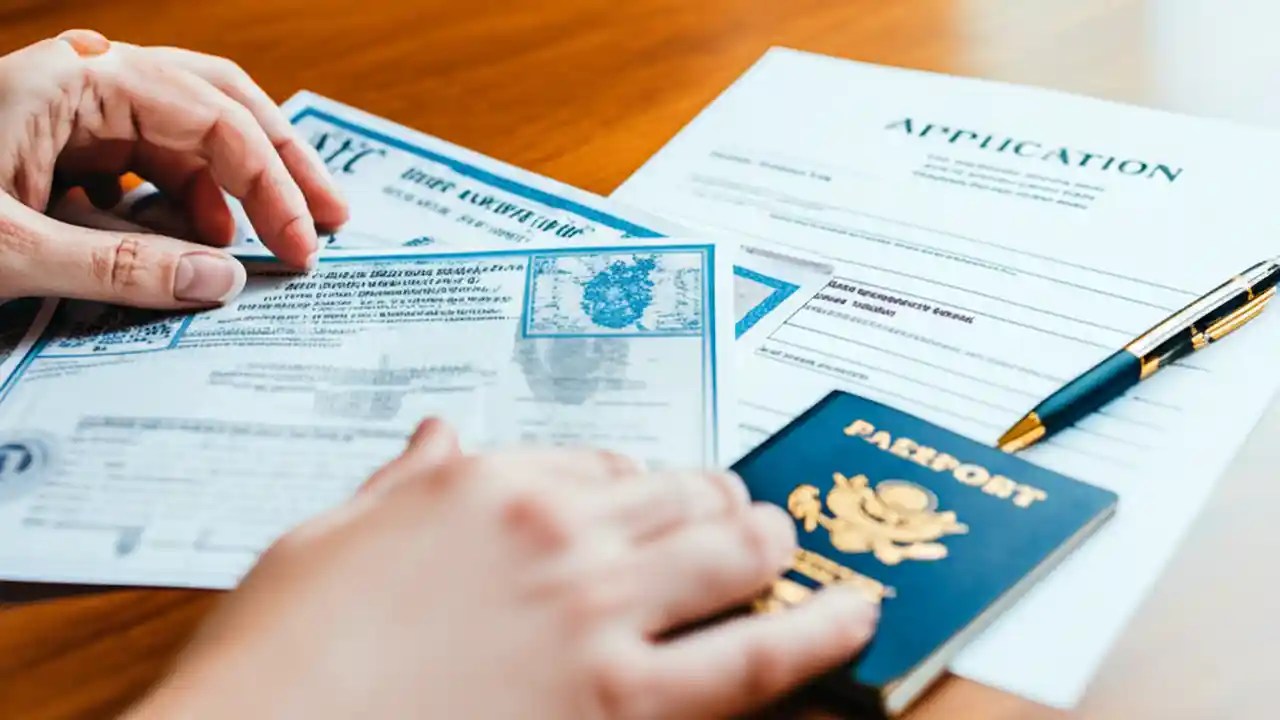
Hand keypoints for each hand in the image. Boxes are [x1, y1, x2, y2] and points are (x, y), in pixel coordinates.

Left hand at [0, 29, 346, 308]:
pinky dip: (176, 205)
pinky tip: (186, 242)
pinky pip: (142, 164)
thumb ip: (118, 267)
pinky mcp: (58, 146)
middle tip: (327, 218)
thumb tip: (222, 281)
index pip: (215, 118)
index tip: (303, 244)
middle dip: (277, 165)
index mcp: (77, 80)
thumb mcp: (11, 248)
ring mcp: (71, 111)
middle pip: (216, 105)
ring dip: (225, 192)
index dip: (272, 184)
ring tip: (253, 245)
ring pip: (182, 136)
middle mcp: (83, 81)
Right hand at [129, 421, 877, 718]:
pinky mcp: (623, 700)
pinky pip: (753, 656)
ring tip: (791, 544)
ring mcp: (598, 611)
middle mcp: (556, 530)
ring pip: (729, 550)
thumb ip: (401, 483)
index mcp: (485, 484)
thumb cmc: (281, 656)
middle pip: (680, 494)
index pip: (599, 462)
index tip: (646, 500)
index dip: (635, 483)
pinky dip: (820, 630)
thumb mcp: (326, 540)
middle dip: (717, 502)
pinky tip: (860, 611)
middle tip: (740, 516)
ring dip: (770, 542)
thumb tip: (440, 433)